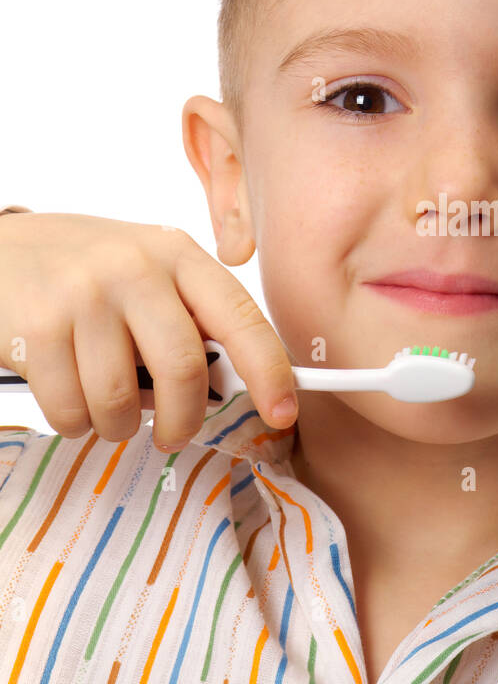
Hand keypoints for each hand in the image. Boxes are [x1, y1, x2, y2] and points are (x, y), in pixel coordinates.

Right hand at [0, 213, 296, 449]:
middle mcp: (134, 268)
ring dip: (116, 425)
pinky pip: (71, 410)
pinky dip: (74, 421)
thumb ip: (189, 317)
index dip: (269, 370)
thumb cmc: (86, 272)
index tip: (283, 412)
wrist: (1, 250)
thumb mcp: (147, 272)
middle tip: (172, 433)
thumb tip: (238, 387)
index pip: (240, 316)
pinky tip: (68, 393)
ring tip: (105, 405)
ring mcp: (83, 295)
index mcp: (176, 254)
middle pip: (183, 369)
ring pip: (121, 402)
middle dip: (182, 420)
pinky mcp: (37, 328)